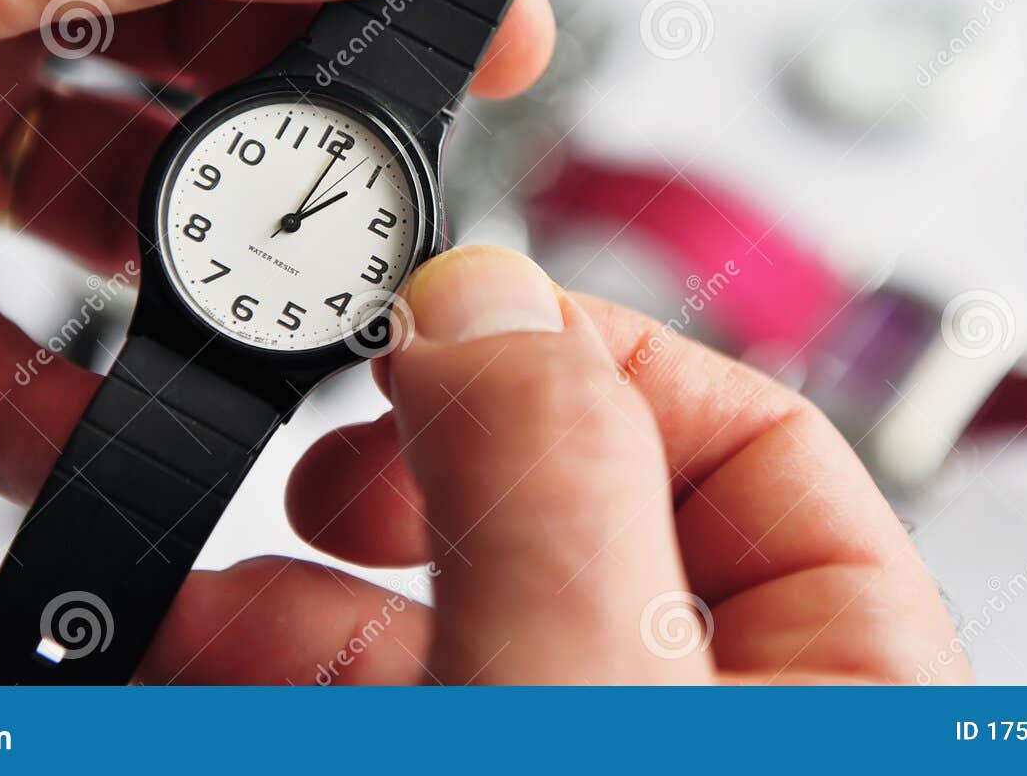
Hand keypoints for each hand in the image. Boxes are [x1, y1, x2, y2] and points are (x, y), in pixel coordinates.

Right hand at [0, 245, 970, 683]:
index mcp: (843, 706)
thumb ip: (549, 485)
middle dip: (414, 485)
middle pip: (574, 536)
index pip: (760, 455)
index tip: (450, 333)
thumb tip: (490, 297)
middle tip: (321, 468)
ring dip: (301, 606)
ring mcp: (569, 764)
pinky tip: (182, 674)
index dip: (598, 361)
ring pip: (444, 646)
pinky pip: (376, 719)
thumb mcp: (590, 708)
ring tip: (192, 609)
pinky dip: (270, 688)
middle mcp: (708, 741)